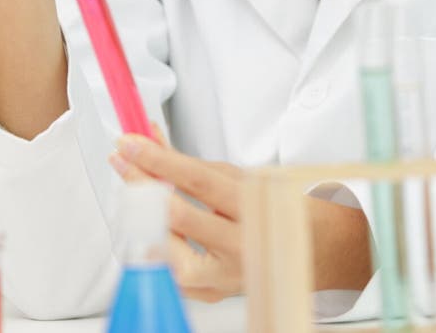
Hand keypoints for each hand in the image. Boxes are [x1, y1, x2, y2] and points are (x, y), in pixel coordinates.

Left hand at [110, 133, 373, 297]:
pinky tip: (146, 220)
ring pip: (169, 254)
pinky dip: (156, 242)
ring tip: (130, 187)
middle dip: (143, 183)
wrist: (314, 251)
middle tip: (122, 158)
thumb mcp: (242, 176)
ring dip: (142, 216)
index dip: (161, 159)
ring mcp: (225, 278)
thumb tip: (152, 140)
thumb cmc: (278, 207)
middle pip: (180, 217)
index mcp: (255, 210)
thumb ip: (194, 164)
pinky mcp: (211, 295)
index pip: (199, 182)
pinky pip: (172, 271)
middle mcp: (240, 248)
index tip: (133, 141)